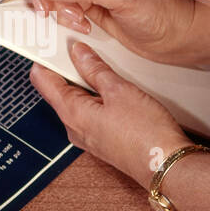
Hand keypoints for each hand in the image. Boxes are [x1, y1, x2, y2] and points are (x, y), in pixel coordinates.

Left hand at [31, 42, 190, 187]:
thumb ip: (95, 69)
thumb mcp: (120, 91)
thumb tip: (79, 52)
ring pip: (76, 102)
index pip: (42, 80)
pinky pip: (89, 113)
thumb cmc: (146, 134)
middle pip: (58, 90)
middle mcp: (74, 127)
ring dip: (83, 83)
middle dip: (66, 69)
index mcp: (71, 113)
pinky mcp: (102, 140)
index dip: (45, 59)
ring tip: (97, 66)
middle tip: (77, 48)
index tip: (49, 43)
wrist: (167, 167)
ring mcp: (87, 136)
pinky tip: (110, 90)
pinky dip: (95, 98)